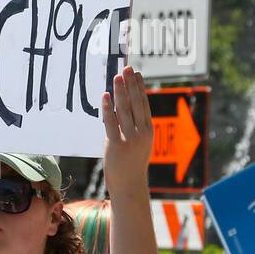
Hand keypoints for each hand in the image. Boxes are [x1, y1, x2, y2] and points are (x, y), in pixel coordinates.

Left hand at [102, 66, 152, 195]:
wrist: (129, 185)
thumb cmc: (130, 164)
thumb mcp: (137, 143)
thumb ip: (133, 127)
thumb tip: (122, 107)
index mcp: (148, 130)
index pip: (144, 104)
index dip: (140, 88)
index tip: (136, 73)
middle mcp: (141, 132)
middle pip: (135, 103)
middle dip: (130, 84)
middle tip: (126, 68)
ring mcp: (129, 139)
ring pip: (124, 110)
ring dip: (120, 91)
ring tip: (116, 76)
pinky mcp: (116, 145)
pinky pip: (111, 123)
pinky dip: (108, 108)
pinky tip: (106, 95)